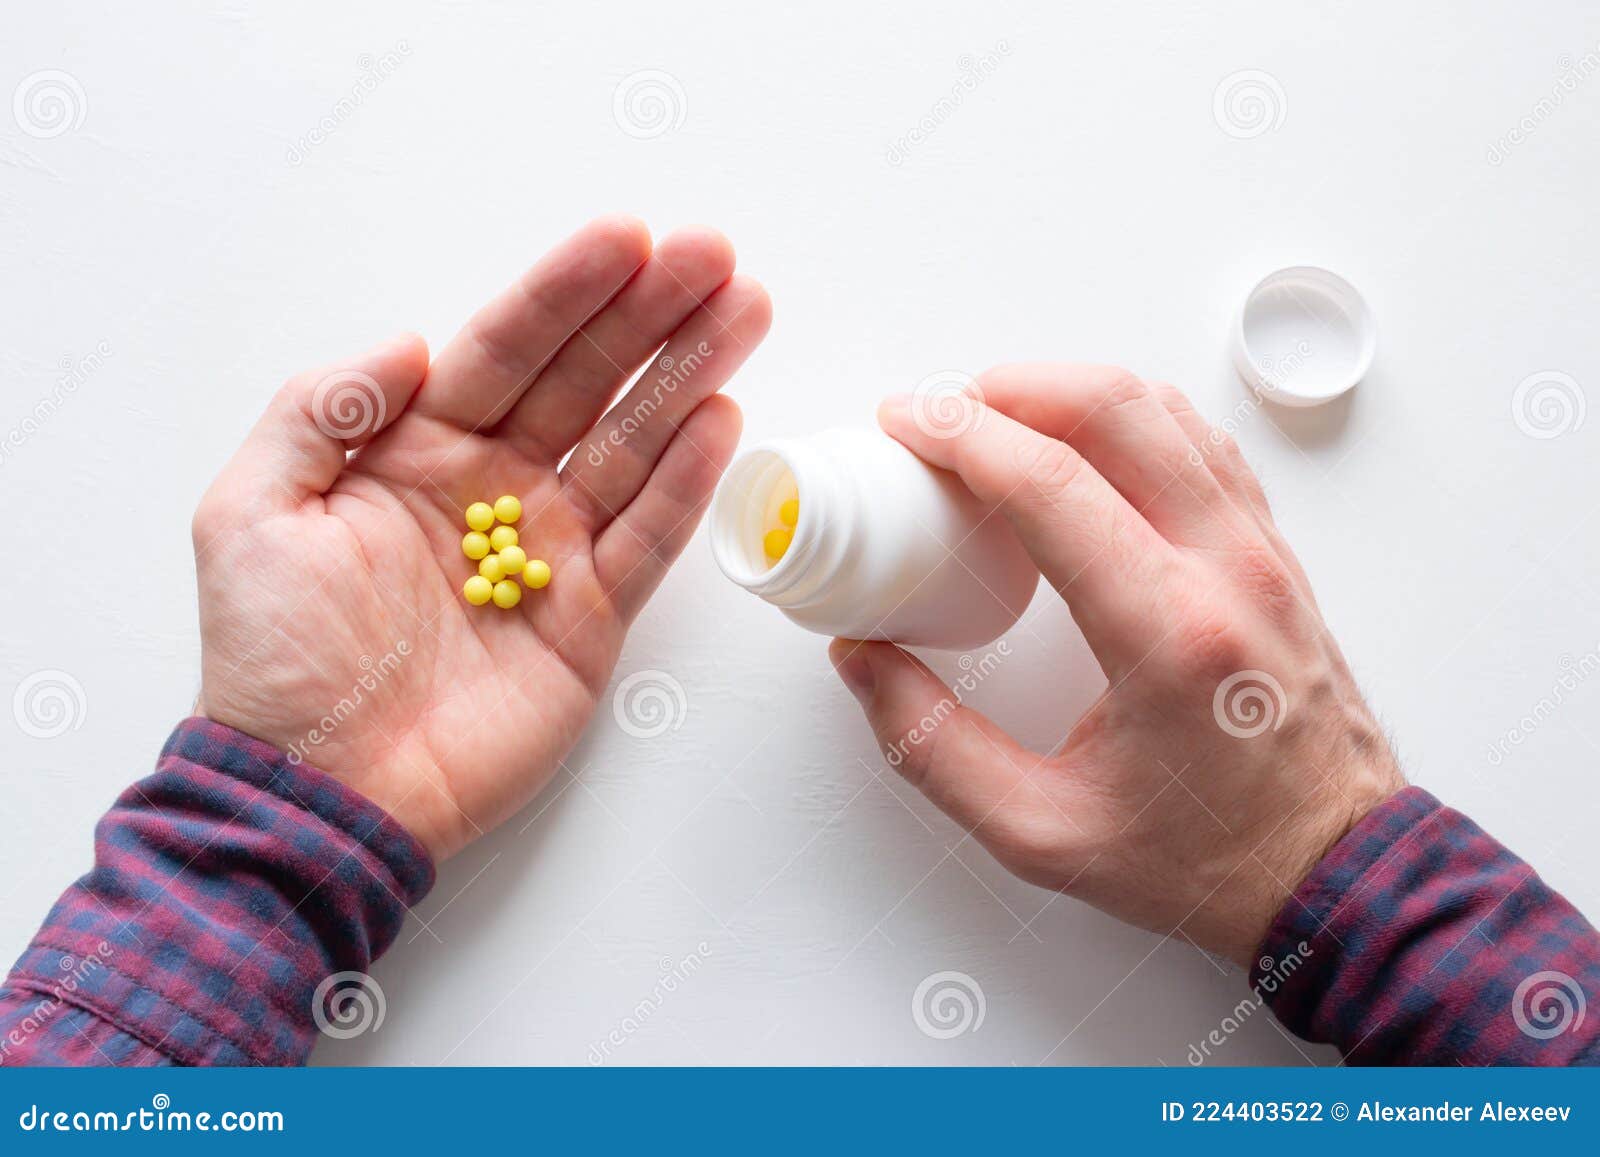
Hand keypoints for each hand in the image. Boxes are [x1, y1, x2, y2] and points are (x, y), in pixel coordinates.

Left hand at [193, 216, 770, 860]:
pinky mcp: (591, 616)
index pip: (506, 349)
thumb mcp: (251, 512)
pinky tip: (722, 417)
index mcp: (419, 449)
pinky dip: (688, 482)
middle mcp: (496, 486)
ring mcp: (551, 550)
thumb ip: (321, 412)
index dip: (566, 292)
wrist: (320, 788)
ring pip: (634, 444)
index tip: (626, 238)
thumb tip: (412, 344)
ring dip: (690, 375)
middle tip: (714, 255)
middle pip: (588, 380)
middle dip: (652, 314)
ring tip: (745, 310)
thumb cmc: (274, 657)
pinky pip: (648, 538)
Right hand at [830, 366, 1402, 964]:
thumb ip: (933, 749)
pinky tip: (1081, 444)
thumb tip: (864, 658)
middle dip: (1009, 387)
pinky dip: (1130, 417)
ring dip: (1069, 392)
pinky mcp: (1274, 551)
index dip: (959, 434)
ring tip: (999, 420)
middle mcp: (1228, 571)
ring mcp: (1262, 550)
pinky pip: (1201, 441)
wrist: (1331, 871)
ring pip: (1165, 408)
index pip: (1051, 484)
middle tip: (941, 413)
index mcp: (1167, 636)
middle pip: (1115, 409)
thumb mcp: (1041, 833)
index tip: (902, 422)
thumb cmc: (1203, 859)